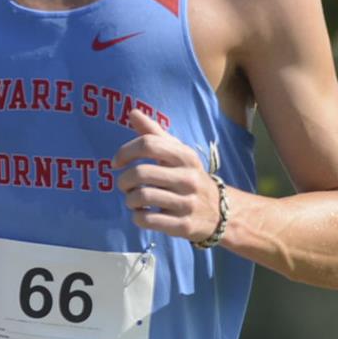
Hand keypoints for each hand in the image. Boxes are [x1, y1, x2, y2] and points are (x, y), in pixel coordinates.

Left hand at [114, 109, 215, 241]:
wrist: (220, 211)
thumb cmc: (188, 177)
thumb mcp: (177, 153)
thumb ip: (154, 133)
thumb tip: (132, 112)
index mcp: (185, 156)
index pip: (148, 144)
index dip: (125, 151)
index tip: (117, 162)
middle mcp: (188, 178)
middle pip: (140, 173)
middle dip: (123, 180)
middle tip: (124, 185)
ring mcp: (187, 203)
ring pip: (141, 197)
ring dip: (129, 200)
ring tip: (133, 200)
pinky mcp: (183, 225)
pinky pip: (148, 220)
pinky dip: (137, 217)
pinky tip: (141, 214)